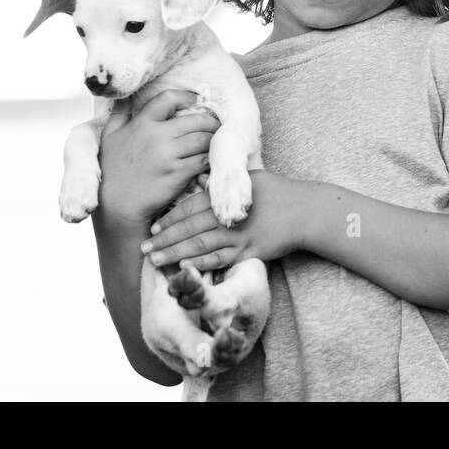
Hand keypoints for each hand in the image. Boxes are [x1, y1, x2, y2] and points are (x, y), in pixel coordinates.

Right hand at [97, 89, 220, 226]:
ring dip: (213, 140)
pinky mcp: (178, 174)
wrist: (115, 206)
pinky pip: (204, 160)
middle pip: (196, 120)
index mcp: (142, 123)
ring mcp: (168, 155)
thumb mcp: (108, 137)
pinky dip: (210, 159)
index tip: (196, 102)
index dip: (187, 97)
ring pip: (204, 139)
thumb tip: (125, 97)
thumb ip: (119, 115)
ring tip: (215, 143)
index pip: (169, 98)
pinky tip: (210, 160)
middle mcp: (157, 136)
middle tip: (215, 126)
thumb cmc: (111, 172)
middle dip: (210, 122)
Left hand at [141, 170, 305, 270]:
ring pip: (200, 246)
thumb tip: (199, 179)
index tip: (154, 228)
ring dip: (175, 253)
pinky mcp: (249, 252)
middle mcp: (228, 215)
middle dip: (164, 238)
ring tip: (155, 260)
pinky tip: (184, 269)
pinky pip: (221, 260)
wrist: (304, 211)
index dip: (169, 218)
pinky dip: (201, 264)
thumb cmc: (277, 192)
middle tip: (144, 247)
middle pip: (189, 228)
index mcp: (225, 196)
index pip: (189, 207)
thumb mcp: (248, 178)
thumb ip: (223, 183)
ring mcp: (238, 235)